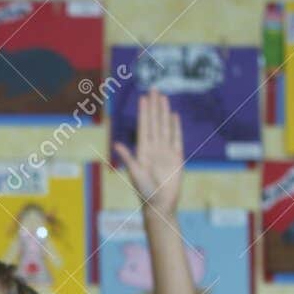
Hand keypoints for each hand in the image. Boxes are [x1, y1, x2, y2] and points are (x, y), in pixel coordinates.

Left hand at [114, 89, 184, 215]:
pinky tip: (173, 116)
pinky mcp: (177, 157)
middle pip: (154, 122)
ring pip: (165, 127)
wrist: (160, 204)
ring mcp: (165, 152)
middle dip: (154, 106)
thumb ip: (128, 157)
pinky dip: (175, 127)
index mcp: (143, 150)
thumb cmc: (145, 192)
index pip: (144, 126)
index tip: (144, 98)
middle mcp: (154, 148)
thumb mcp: (135, 173)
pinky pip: (176, 138)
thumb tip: (117, 144)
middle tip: (155, 89)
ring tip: (164, 98)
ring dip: (164, 112)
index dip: (144, 112)